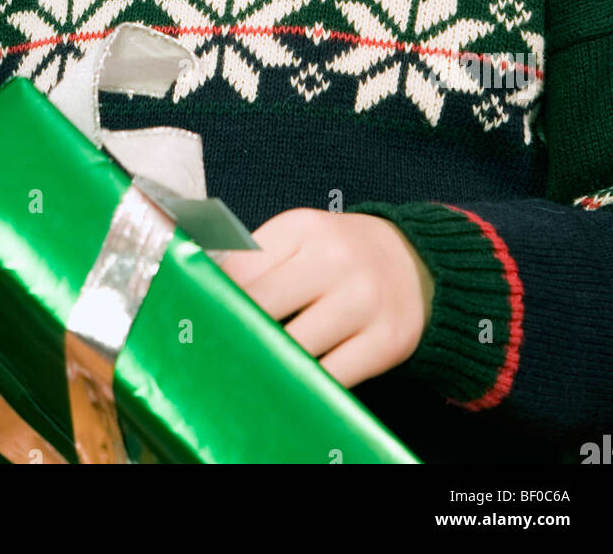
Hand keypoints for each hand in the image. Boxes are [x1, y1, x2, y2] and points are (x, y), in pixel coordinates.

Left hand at [216, 208, 434, 388]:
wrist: (415, 263)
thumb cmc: (338, 255)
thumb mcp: (298, 239)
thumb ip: (253, 258)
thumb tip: (196, 283)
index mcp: (303, 228)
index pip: (240, 268)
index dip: (214, 298)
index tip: (197, 319)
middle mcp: (335, 259)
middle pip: (263, 308)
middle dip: (236, 334)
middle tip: (216, 353)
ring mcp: (363, 301)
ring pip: (295, 348)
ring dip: (269, 363)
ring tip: (250, 370)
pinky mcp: (387, 341)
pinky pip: (333, 377)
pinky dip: (308, 384)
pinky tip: (293, 381)